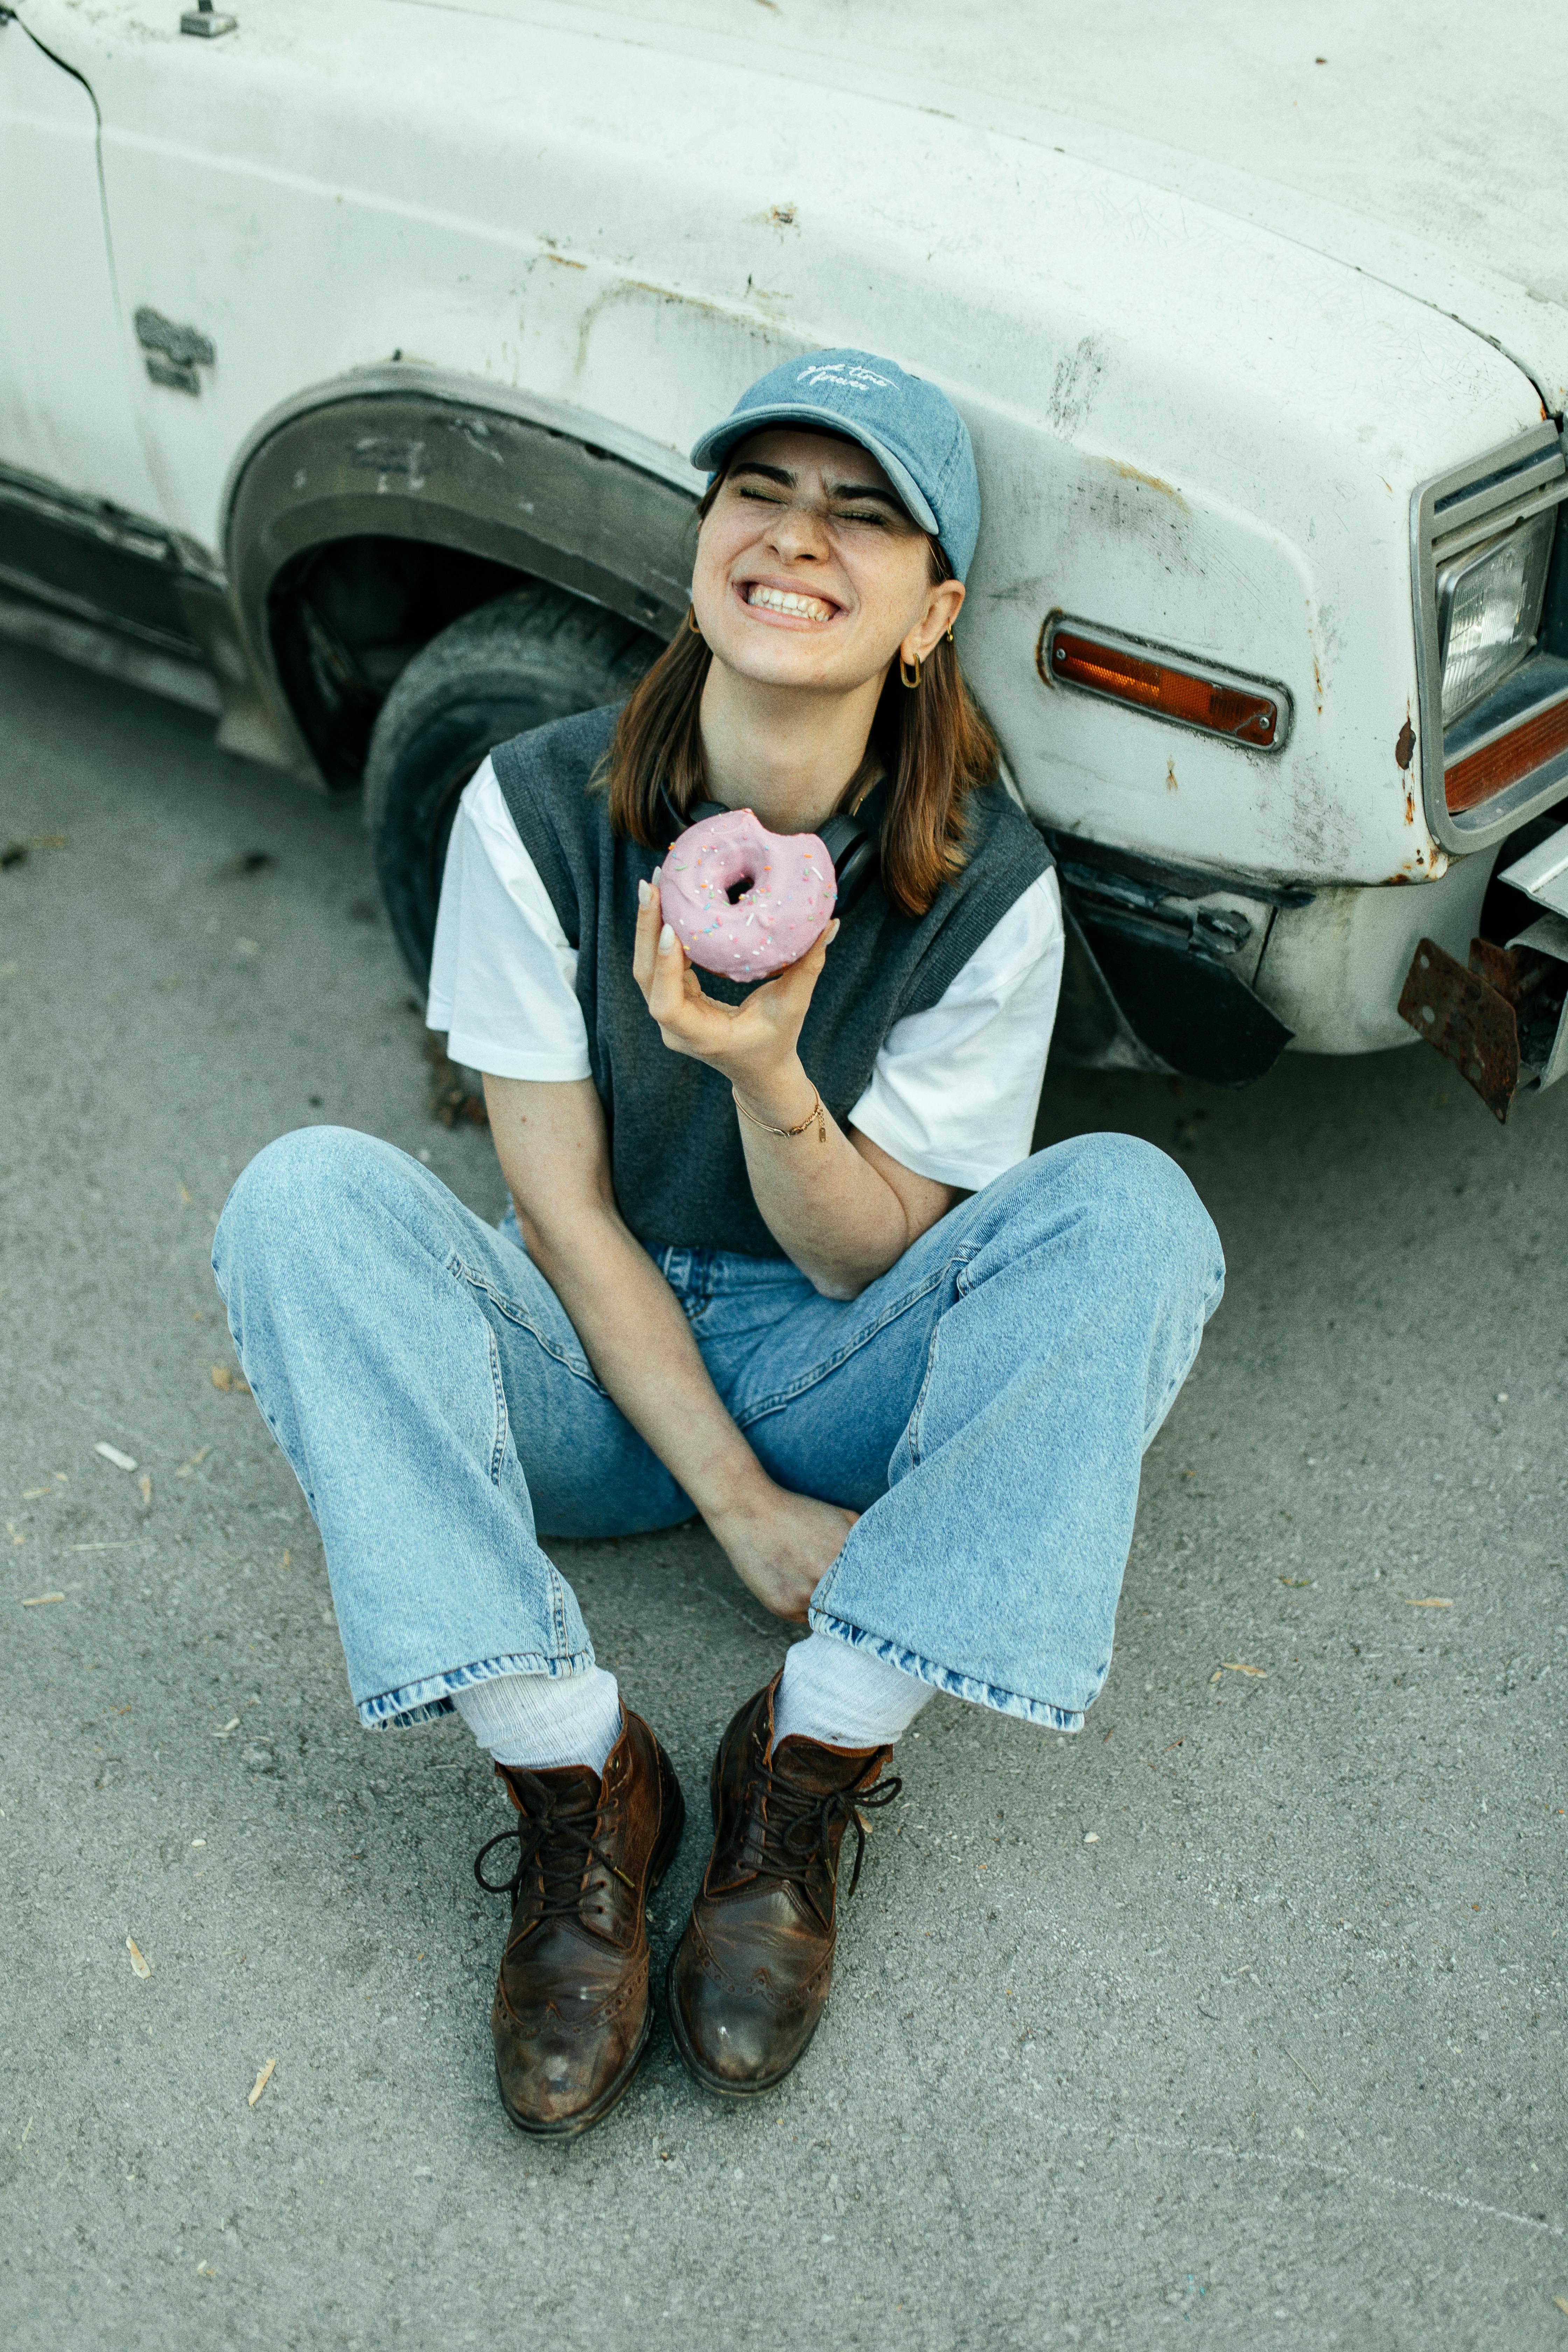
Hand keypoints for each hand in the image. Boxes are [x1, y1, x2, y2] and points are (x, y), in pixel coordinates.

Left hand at [633, 875, 836, 1104]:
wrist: (760, 1071)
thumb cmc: (777, 1042)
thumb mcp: (795, 1006)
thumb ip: (808, 966)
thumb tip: (829, 924)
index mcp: (701, 1035)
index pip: (667, 1005)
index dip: (665, 967)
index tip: (671, 929)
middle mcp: (675, 1027)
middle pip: (645, 977)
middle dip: (646, 929)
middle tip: (653, 884)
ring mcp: (670, 1015)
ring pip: (646, 969)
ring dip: (648, 926)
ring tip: (655, 884)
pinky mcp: (673, 1000)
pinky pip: (657, 966)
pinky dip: (658, 934)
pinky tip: (666, 903)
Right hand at [705, 1477, 858, 1622]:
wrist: (749, 1510)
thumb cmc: (797, 1511)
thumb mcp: (842, 1516)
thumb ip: (867, 1541)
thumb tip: (887, 1565)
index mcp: (846, 1555)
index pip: (873, 1591)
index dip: (873, 1594)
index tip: (872, 1595)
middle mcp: (827, 1578)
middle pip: (852, 1607)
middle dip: (851, 1602)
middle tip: (847, 1596)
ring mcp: (804, 1596)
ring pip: (828, 1616)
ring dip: (827, 1607)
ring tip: (814, 1585)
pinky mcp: (783, 1607)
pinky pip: (805, 1618)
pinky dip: (804, 1607)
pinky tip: (796, 1585)